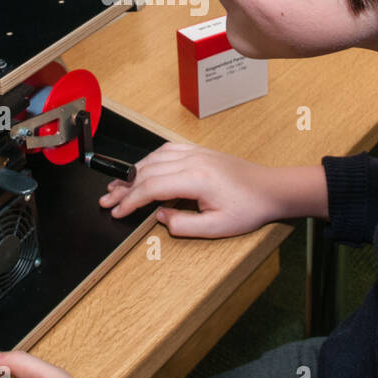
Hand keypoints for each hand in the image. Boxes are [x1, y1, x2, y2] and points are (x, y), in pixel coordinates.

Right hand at [98, 142, 288, 237]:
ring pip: (154, 158)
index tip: (117, 212)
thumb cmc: (249, 207)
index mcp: (195, 179)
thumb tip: (160, 217)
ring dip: (133, 173)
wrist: (270, 188)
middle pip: (147, 171)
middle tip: (106, 200)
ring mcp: (195, 153)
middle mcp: (192, 161)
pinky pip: (166, 150)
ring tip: (117, 186)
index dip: (130, 201)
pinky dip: (149, 160)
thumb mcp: (218, 227)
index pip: (151, 187)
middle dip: (124, 187)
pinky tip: (141, 169)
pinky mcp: (199, 152)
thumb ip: (184, 225)